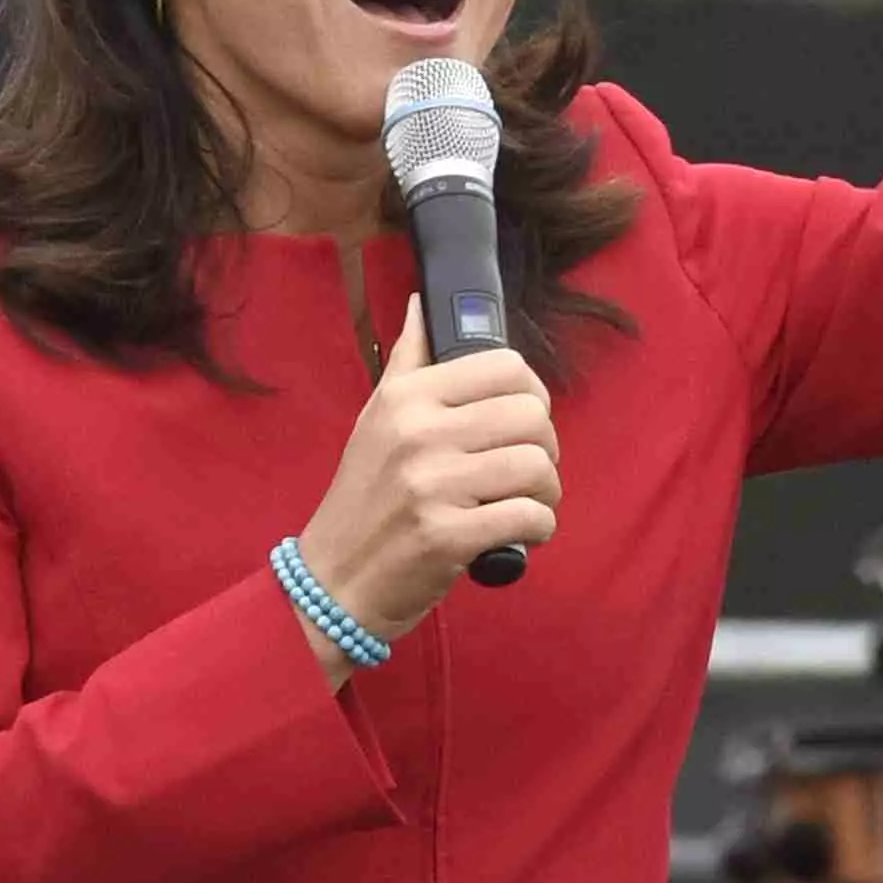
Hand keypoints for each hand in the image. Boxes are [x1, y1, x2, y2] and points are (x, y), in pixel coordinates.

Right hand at [292, 297, 558, 670]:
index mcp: (406, 398)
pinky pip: (530, 517)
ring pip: (537, 466)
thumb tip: (422, 303)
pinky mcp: (449, 536)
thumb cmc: (364, 497)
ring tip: (525, 502)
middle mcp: (419, 434)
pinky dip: (538, 528)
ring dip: (546, 491)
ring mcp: (433, 485)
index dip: (532, 393)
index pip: (505, 366)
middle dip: (545, 446)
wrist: (335, 579)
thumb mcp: (376, 418)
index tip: (522, 420)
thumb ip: (408, 360)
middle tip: (525, 469)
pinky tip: (519, 533)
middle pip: (532, 415)